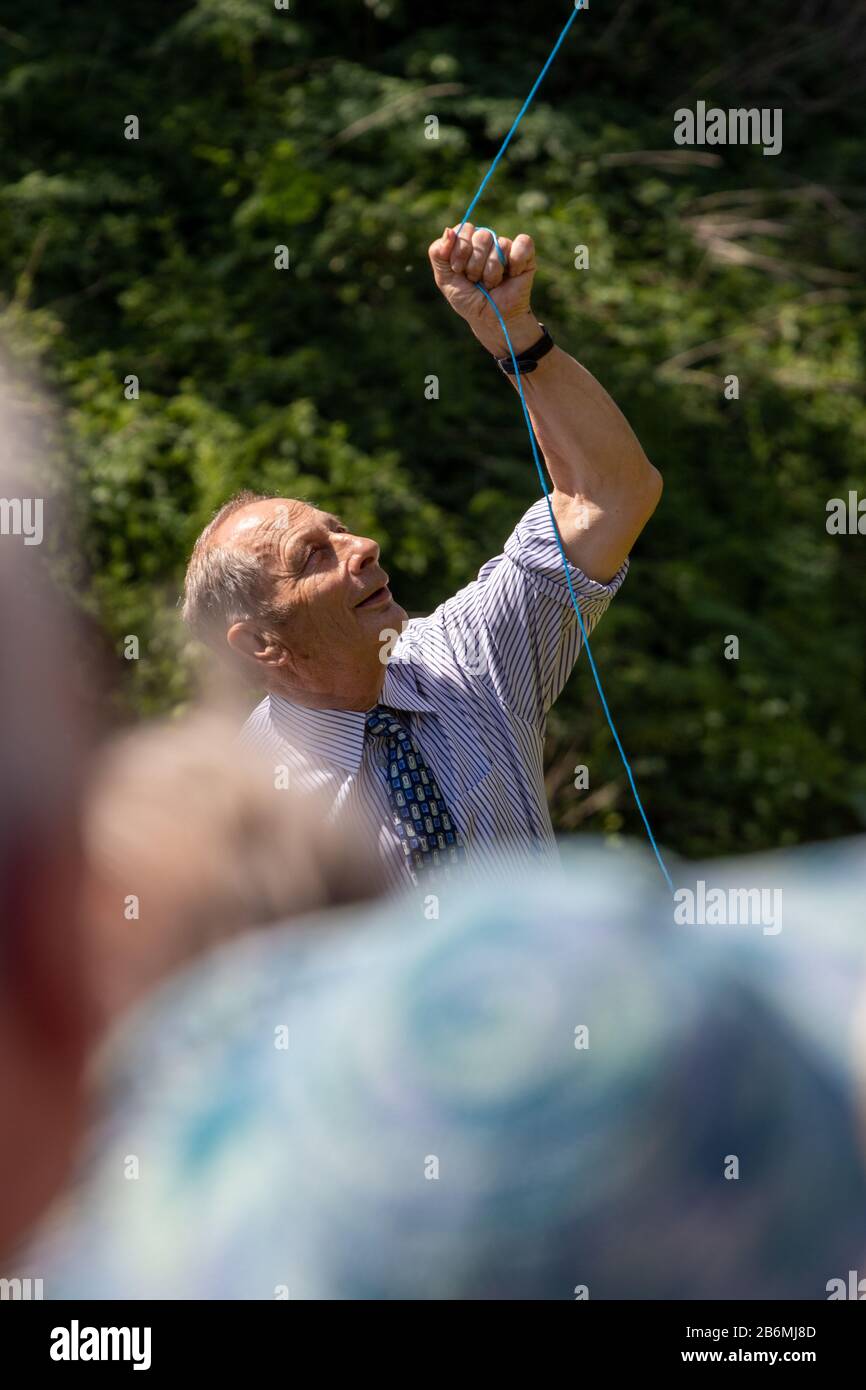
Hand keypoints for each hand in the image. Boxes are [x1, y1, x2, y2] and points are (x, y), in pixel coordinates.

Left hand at [428, 225, 540, 356]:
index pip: (464, 230)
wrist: (490, 320)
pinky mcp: (525, 255)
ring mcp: (506, 247)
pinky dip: (516, 261)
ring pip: (500, 244)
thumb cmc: (469, 300)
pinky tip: (511, 274)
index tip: (458, 270)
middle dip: (475, 264)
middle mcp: (487, 242)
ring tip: (492, 284)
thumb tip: (448, 231)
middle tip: (476, 280)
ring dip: (492, 272)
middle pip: (482, 236)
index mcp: (468, 243)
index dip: (460, 250)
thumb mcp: (445, 279)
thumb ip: (438, 253)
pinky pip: (523, 243)